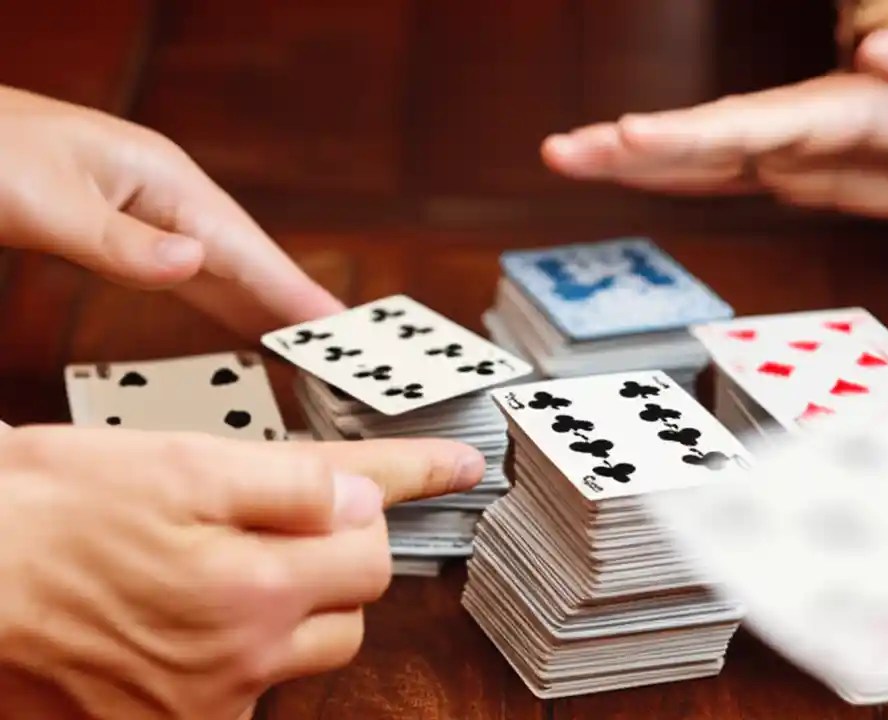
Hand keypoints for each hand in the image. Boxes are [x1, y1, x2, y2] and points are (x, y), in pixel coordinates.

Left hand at [0, 86, 342, 336]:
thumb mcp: (43, 200)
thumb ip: (118, 241)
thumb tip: (193, 266)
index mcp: (160, 179)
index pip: (244, 247)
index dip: (296, 292)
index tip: (342, 330)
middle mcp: (161, 197)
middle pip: (246, 262)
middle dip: (295, 307)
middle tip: (348, 355)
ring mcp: (141, 214)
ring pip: (221, 273)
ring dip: (263, 311)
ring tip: (310, 351)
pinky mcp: (115, 234)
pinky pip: (186, 280)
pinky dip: (220, 306)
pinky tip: (239, 324)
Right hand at [0, 426, 483, 718]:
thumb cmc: (47, 512)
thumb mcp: (176, 467)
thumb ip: (288, 486)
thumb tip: (364, 497)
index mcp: (256, 587)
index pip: (373, 544)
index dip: (410, 488)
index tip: (460, 469)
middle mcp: (244, 658)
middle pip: (352, 607)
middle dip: (335, 557)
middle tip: (283, 521)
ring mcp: (206, 703)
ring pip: (303, 654)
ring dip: (290, 609)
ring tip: (221, 568)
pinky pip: (245, 691)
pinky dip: (241, 653)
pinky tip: (186, 618)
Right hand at [542, 29, 887, 219]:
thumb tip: (879, 44)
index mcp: (832, 107)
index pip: (748, 122)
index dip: (688, 136)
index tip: (630, 135)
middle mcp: (796, 125)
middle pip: (703, 137)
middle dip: (632, 148)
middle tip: (562, 152)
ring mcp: (789, 148)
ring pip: (699, 158)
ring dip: (634, 162)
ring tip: (566, 157)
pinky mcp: (795, 171)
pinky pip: (725, 180)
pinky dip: (677, 180)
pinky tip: (635, 177)